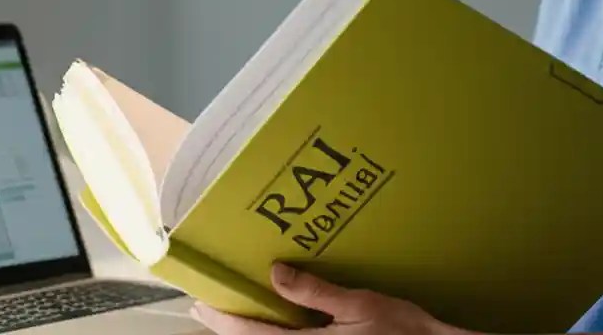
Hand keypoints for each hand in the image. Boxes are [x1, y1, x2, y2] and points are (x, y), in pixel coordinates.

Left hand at [190, 263, 462, 334]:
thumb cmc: (403, 330)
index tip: (200, 304)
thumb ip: (315, 292)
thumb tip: (275, 273)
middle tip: (208, 310)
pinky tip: (276, 326)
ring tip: (236, 317)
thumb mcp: (359, 304)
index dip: (223, 320)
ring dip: (252, 334)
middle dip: (230, 328)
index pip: (252, 334)